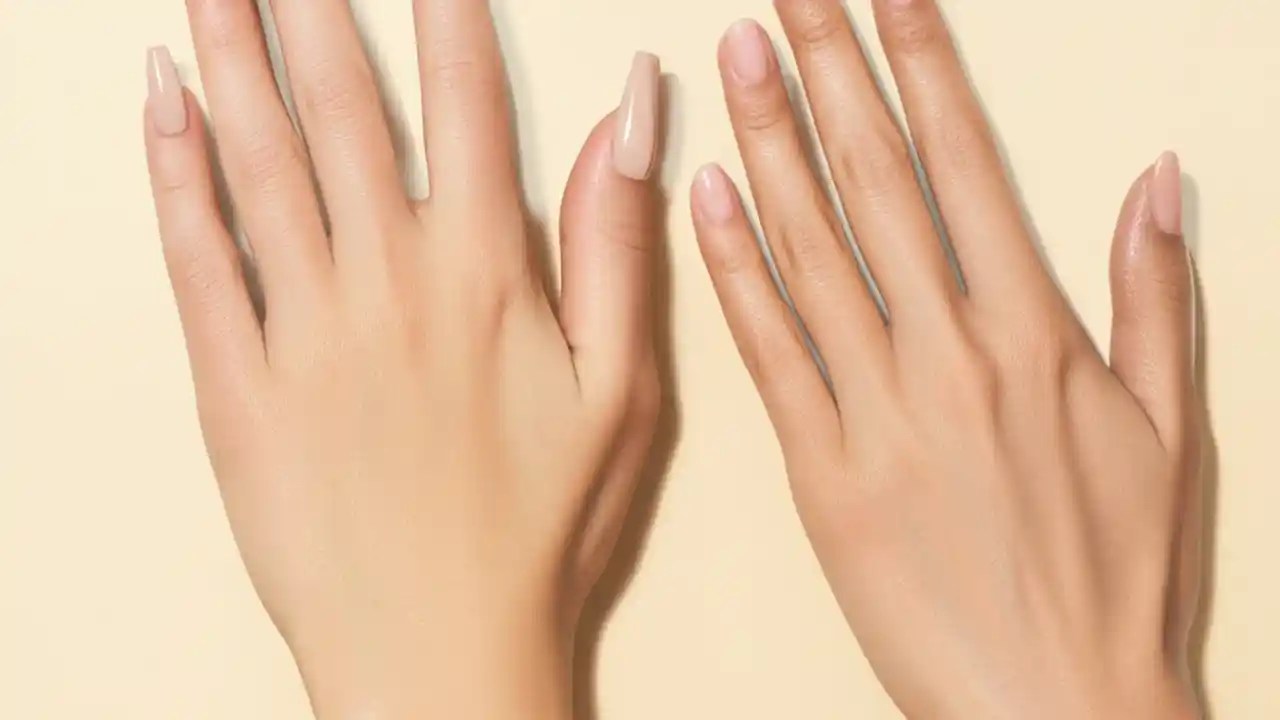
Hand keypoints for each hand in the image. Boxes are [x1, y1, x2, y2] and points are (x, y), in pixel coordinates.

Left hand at [143, 1, 662, 716]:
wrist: (438, 653)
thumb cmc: (542, 530)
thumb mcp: (621, 390)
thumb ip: (618, 243)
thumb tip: (633, 113)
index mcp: (483, 278)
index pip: (465, 105)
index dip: (443, 15)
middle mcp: (386, 282)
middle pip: (342, 110)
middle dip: (313, 11)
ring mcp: (301, 331)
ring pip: (258, 161)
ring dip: (232, 56)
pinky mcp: (235, 386)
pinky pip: (196, 258)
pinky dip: (174, 172)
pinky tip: (164, 102)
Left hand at [692, 1, 1200, 717]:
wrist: (1055, 705)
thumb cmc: (1119, 578)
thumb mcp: (1172, 432)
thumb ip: (1157, 298)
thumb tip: (1155, 182)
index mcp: (1037, 336)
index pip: (966, 166)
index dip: (921, 68)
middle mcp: (951, 357)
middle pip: (879, 185)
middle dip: (829, 77)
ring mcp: (879, 413)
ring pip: (814, 252)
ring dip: (772, 145)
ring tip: (739, 57)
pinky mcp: (822, 474)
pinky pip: (772, 354)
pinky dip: (736, 272)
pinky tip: (707, 199)